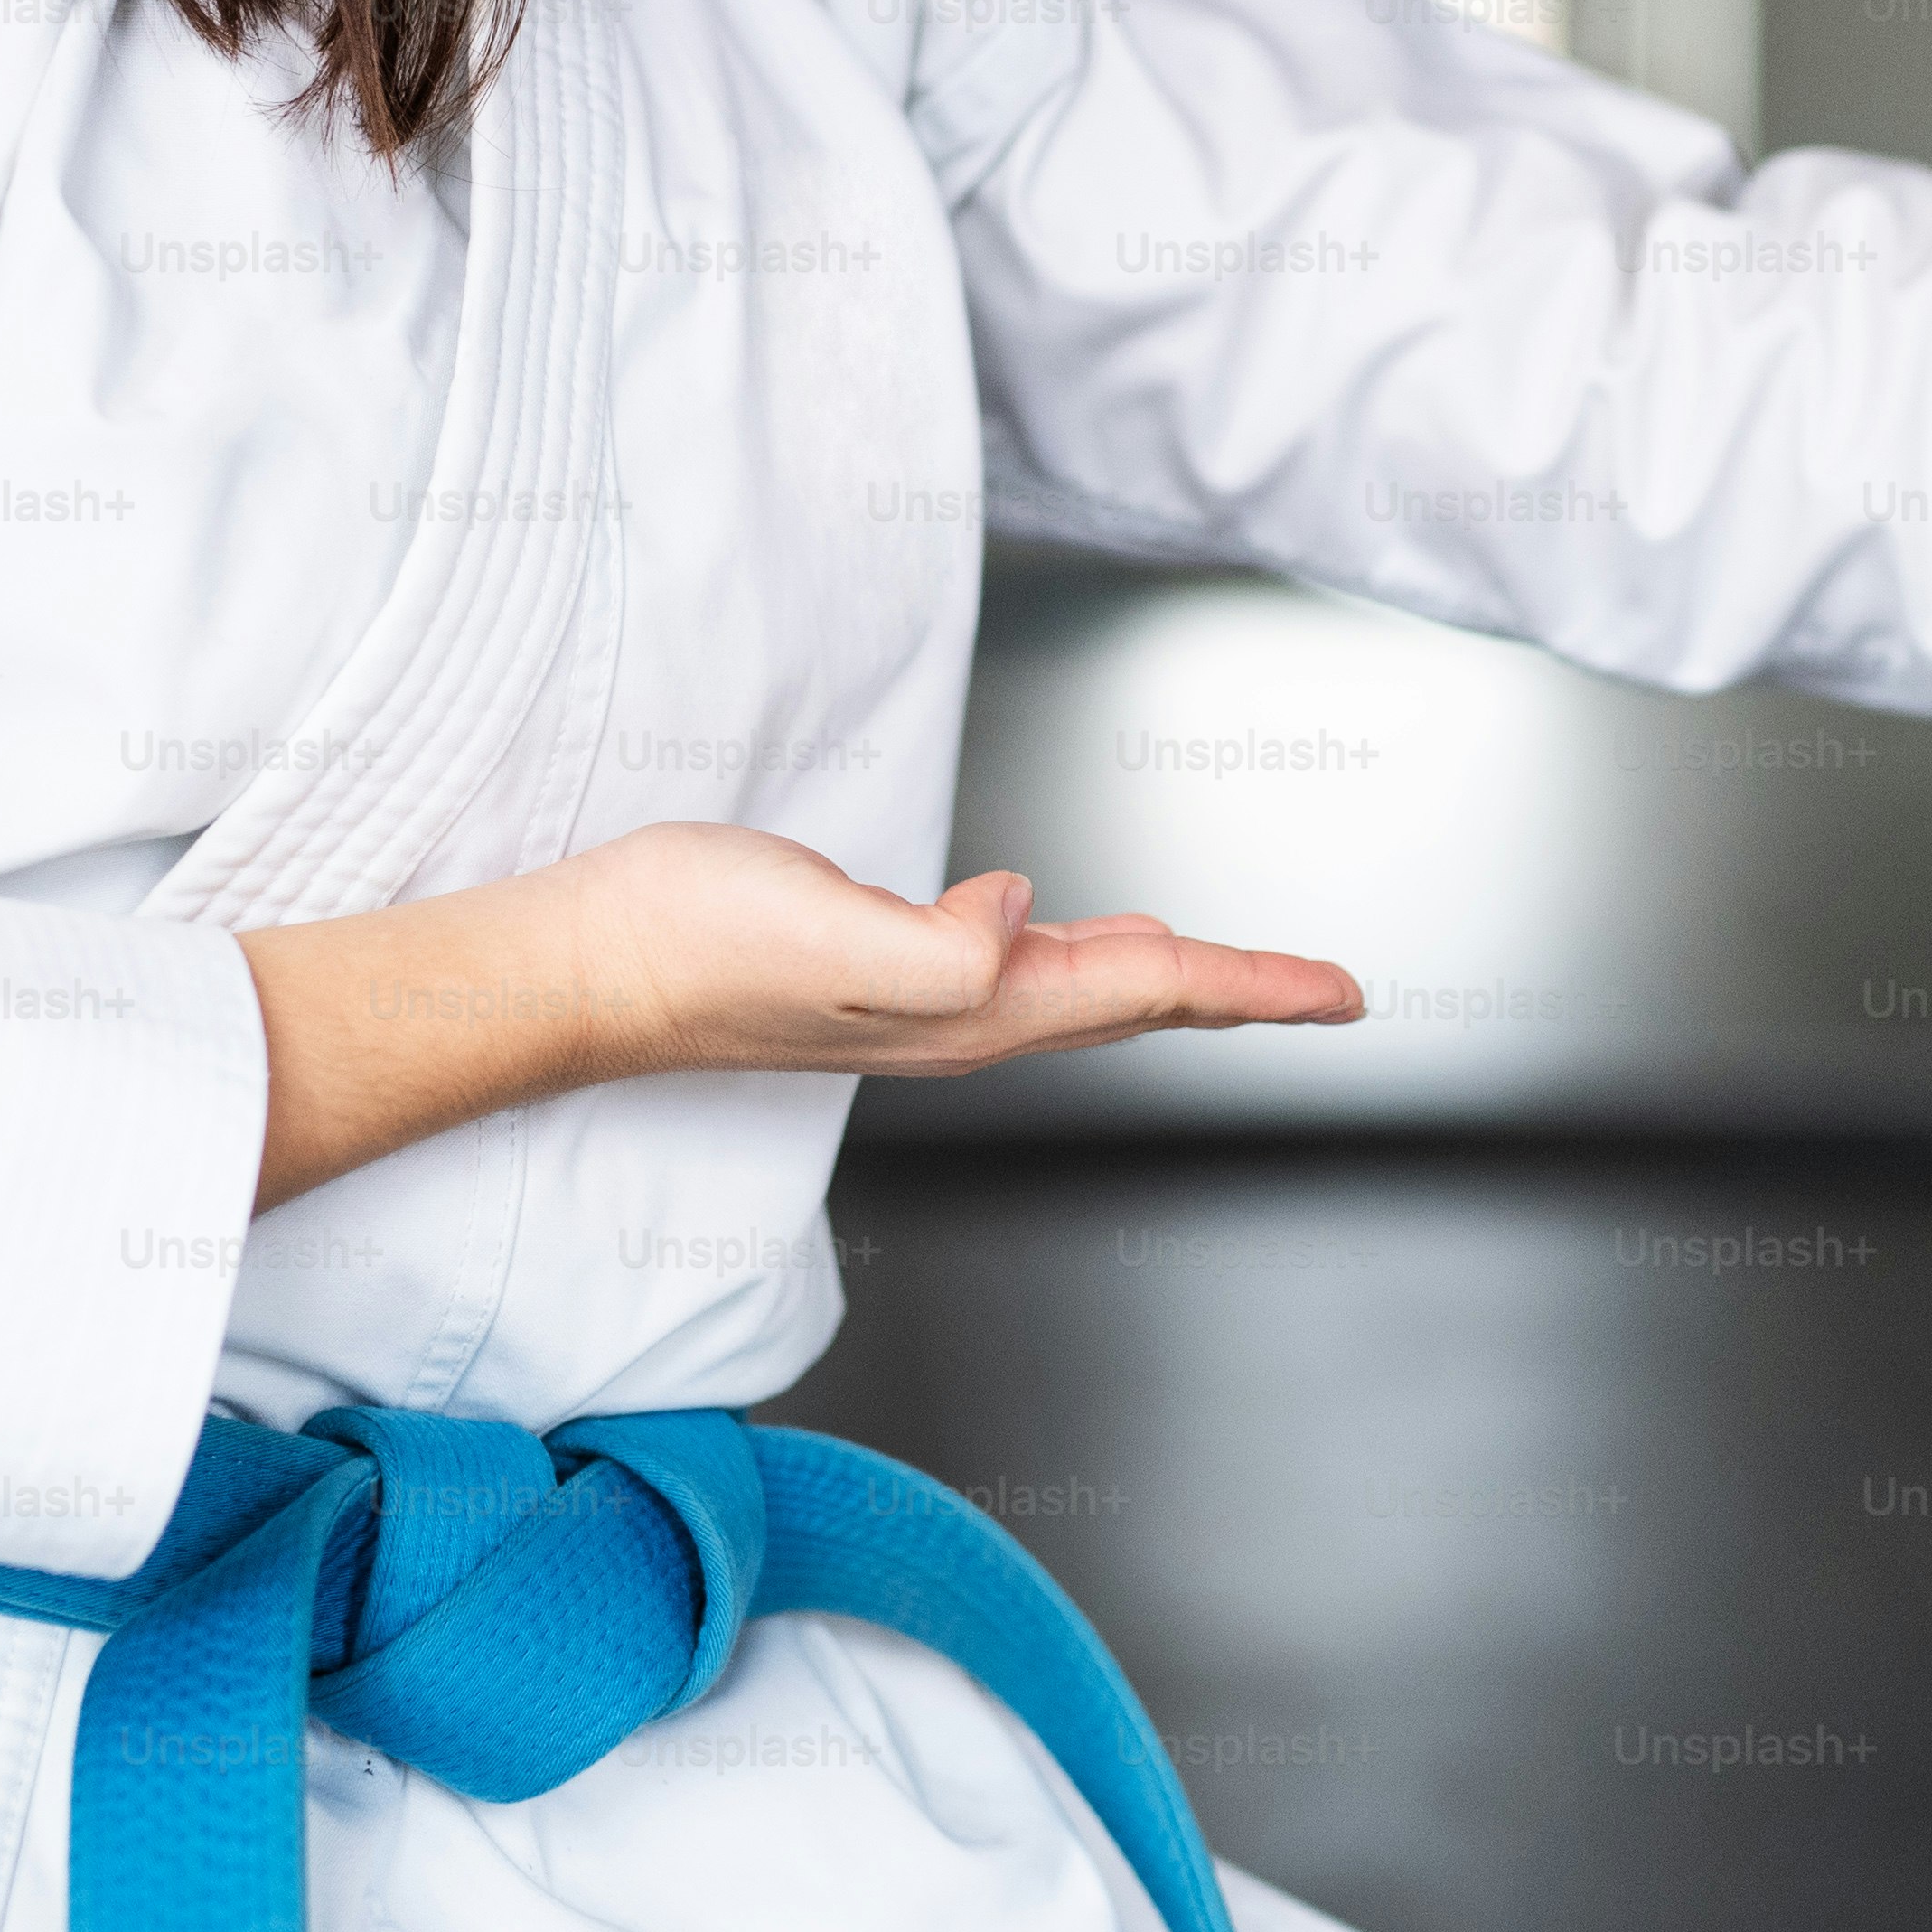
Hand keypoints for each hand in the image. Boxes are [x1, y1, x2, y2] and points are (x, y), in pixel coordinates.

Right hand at [242, 824, 1358, 1207]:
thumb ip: (936, 950)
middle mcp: (957, 1017)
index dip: (1250, 985)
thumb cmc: (694, 947)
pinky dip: (1075, 953)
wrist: (587, 968)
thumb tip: (1020, 915)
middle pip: (1131, 1000)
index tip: (1344, 991)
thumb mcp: (827, 937)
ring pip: (1078, 987)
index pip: (1144, 992)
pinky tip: (1063, 933)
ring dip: (1164, 978)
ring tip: (1231, 970)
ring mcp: (915, 1000)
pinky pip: (1015, 967)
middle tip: (1325, 989)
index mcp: (970, 1008)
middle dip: (1233, 992)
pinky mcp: (874, 969)